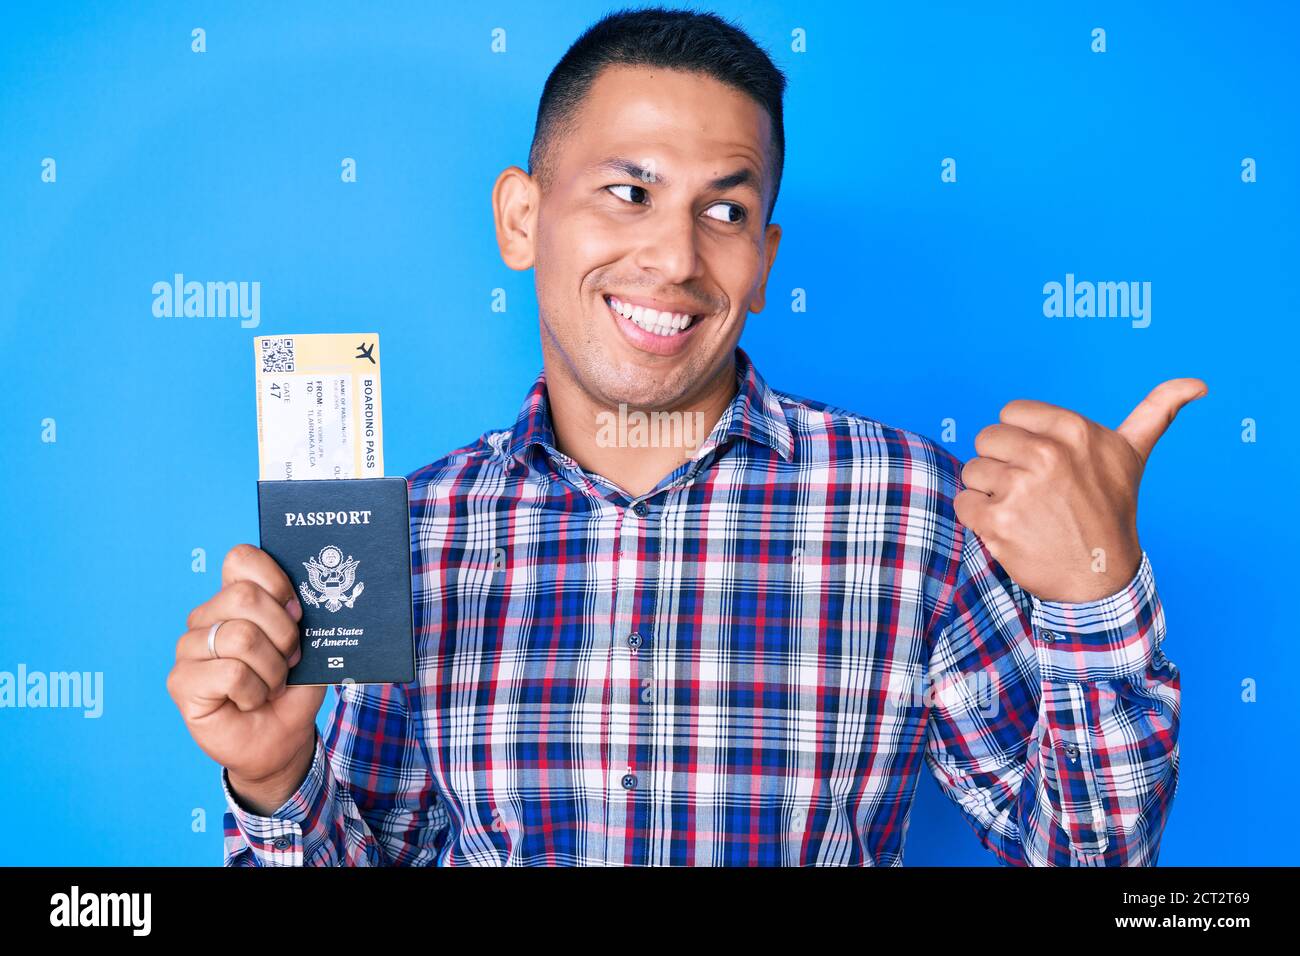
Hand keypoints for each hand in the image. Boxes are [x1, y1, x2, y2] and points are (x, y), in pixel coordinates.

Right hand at [166, 544, 326, 810]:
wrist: (280, 740)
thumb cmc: (291, 689)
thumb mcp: (307, 646)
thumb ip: (299, 616)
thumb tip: (309, 593)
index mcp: (233, 599)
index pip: (241, 559)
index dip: (276, 581)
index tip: (297, 612)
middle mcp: (206, 618)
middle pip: (245, 596)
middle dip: (283, 632)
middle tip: (289, 659)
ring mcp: (189, 649)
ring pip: (240, 636)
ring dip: (271, 668)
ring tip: (270, 685)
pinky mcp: (181, 682)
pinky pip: (230, 672)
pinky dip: (254, 691)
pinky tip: (249, 702)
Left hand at [954, 378, 1206, 602]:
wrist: (1101, 578)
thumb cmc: (1111, 511)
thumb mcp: (1133, 455)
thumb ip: (1156, 412)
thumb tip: (1198, 384)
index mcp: (1074, 430)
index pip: (1009, 413)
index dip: (1019, 438)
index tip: (1042, 462)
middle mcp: (1047, 454)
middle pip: (986, 439)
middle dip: (1002, 463)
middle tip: (1031, 490)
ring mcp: (1021, 488)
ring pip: (973, 471)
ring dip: (989, 492)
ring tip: (1022, 510)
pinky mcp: (998, 520)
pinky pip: (963, 503)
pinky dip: (977, 518)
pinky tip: (1008, 527)